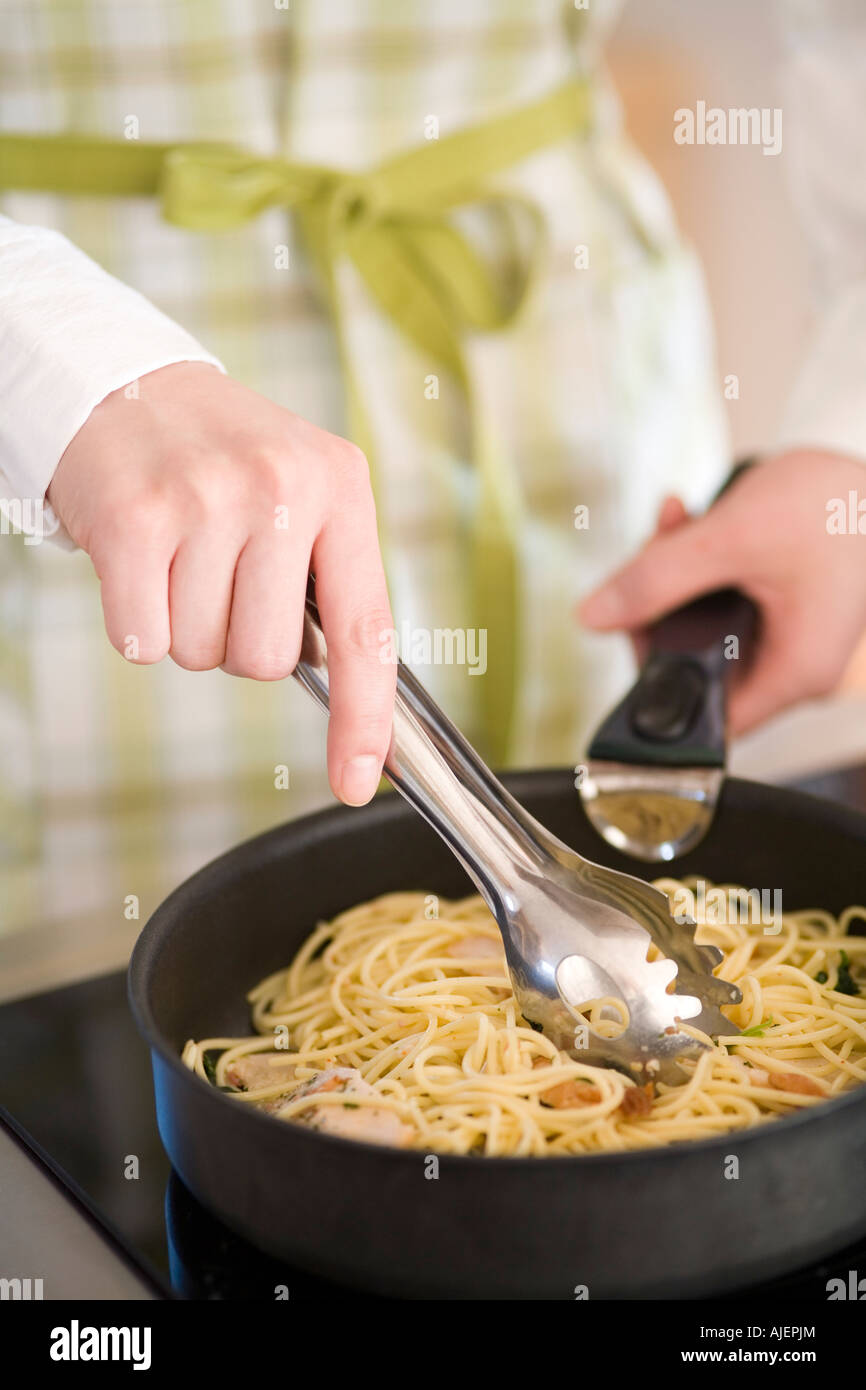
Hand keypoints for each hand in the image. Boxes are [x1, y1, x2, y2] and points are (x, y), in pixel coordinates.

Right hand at [48, 361, 395, 804]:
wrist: (124, 385)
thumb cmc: (223, 459)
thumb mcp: (303, 489)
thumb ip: (330, 577)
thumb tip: (356, 698)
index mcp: (341, 487)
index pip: (365, 629)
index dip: (363, 717)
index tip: (355, 781)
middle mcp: (282, 489)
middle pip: (267, 661)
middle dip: (238, 640)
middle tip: (219, 574)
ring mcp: (207, 500)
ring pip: (203, 656)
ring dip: (185, 628)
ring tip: (181, 556)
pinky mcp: (136, 520)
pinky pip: (143, 643)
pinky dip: (136, 624)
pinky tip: (140, 564)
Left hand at [578, 450, 865, 734]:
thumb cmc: (835, 504)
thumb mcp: (732, 538)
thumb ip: (656, 580)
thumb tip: (593, 617)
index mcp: (794, 673)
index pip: (705, 718)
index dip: (656, 685)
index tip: (631, 630)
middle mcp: (793, 668)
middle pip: (695, 668)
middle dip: (659, 612)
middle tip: (650, 556)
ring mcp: (786, 640)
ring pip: (701, 631)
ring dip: (674, 579)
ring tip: (674, 524)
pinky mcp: (778, 611)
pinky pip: (719, 604)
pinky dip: (697, 566)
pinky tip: (690, 522)